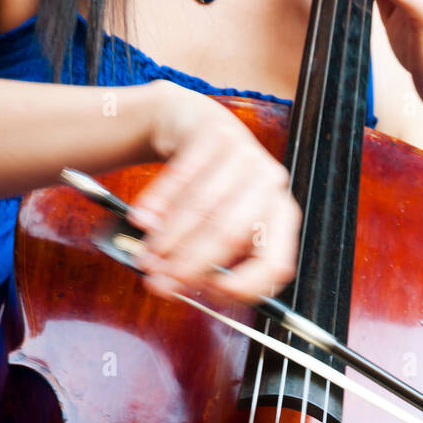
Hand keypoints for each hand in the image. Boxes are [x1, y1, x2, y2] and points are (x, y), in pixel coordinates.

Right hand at [128, 81, 300, 304]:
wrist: (195, 127)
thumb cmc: (213, 189)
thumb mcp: (225, 226)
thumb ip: (215, 261)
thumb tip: (183, 289)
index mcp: (281, 218)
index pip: (275, 265)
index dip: (244, 286)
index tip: (210, 295)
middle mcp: (271, 186)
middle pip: (230, 236)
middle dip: (190, 264)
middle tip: (162, 282)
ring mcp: (246, 155)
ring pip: (202, 208)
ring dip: (168, 238)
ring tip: (147, 257)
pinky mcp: (216, 133)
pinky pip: (182, 176)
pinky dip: (158, 203)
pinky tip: (142, 220)